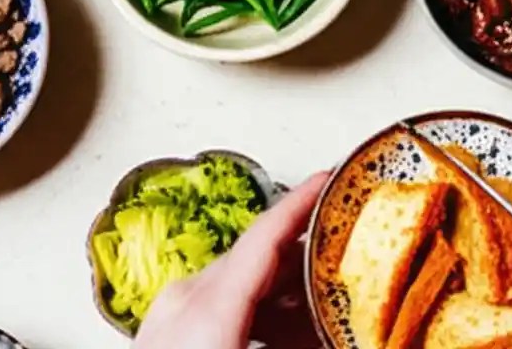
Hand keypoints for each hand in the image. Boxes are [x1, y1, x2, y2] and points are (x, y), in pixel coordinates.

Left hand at [132, 173, 328, 348]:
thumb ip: (301, 341)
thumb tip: (334, 336)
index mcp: (209, 307)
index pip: (265, 235)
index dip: (302, 202)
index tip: (328, 177)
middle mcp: (186, 299)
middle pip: (256, 255)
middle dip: (303, 251)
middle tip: (345, 249)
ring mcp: (171, 311)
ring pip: (239, 279)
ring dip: (281, 285)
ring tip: (321, 299)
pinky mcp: (167, 327)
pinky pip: (220, 300)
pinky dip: (255, 305)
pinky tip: (279, 328)